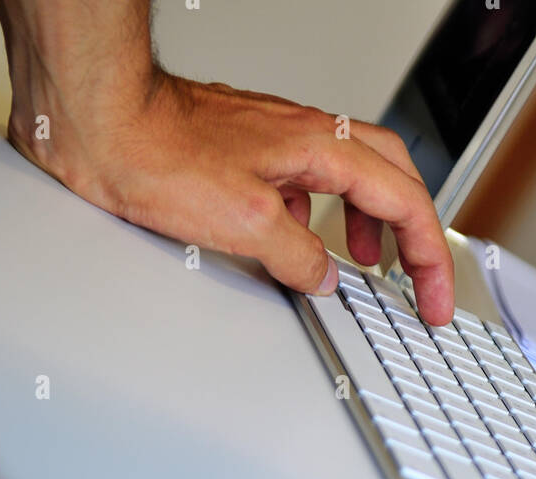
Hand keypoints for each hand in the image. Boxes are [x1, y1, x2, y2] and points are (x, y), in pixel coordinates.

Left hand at [0, 0, 454, 323]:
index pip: (405, 202)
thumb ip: (297, 257)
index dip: (429, 258)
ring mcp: (278, 141)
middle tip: (420, 278)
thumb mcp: (245, 224)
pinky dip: (320, 216)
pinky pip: (307, 183)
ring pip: (353, 177)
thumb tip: (324, 278)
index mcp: (322, 148)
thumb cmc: (158, 153)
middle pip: (395, 178)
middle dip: (415, 234)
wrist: (100, 122)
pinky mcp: (248, 153)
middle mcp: (308, 136)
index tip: (434, 299)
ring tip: (369, 261)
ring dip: (371, 222)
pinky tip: (299, 241)